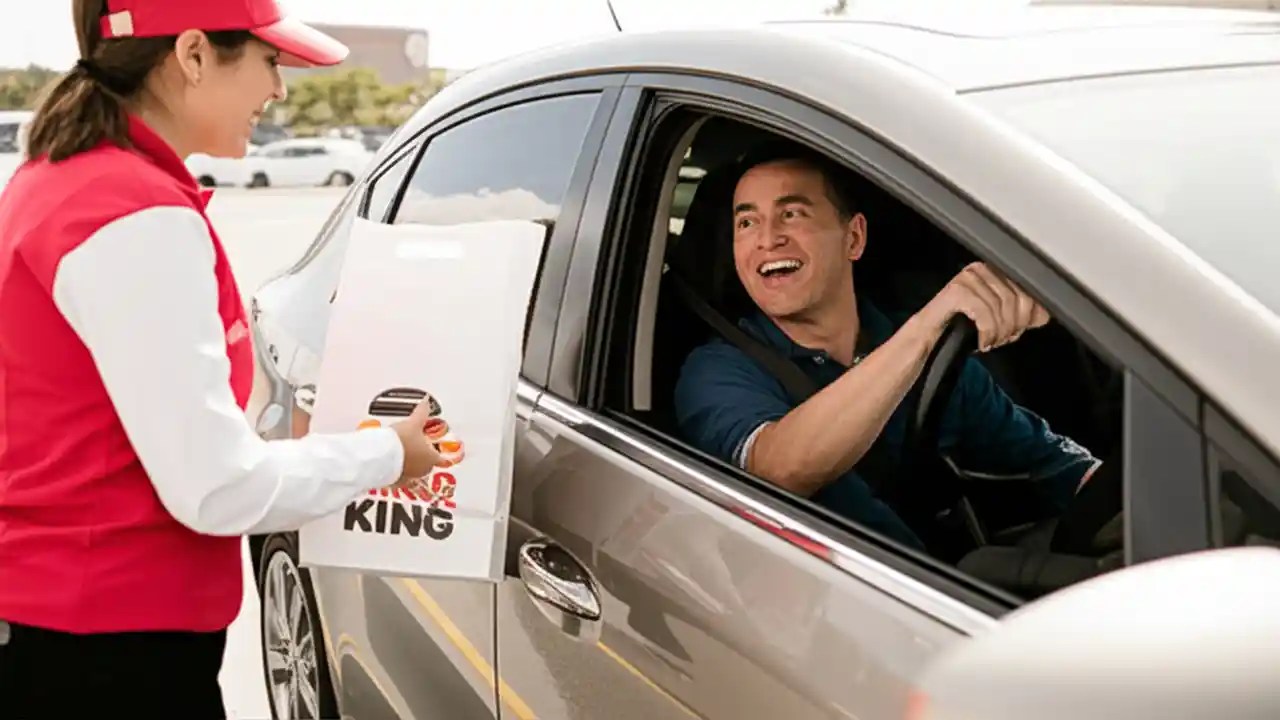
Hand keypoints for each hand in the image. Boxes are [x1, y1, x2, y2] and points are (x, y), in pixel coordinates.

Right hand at [389, 398, 447, 481]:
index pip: (440, 458)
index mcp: (431, 458)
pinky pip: (397, 476)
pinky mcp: (393, 482)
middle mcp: (422, 471)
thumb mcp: (412, 423)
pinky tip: (387, 461)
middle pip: (425, 464)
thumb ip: (421, 413)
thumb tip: (427, 400)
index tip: (433, 449)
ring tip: (397, 451)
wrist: (379, 457)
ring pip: (411, 471)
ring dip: (407, 462)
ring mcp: (408, 478)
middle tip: (412, 445)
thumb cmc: (401, 441)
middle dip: (420, 455)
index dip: (436, 452)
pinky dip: (394, 469)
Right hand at [917, 262, 1049, 351]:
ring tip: (989, 341)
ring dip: (998, 333)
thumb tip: (1045, 313)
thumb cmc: (961, 328)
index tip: (1014, 332)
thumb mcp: (999, 320)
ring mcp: (968, 277)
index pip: (1029, 290)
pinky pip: (986, 314)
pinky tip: (981, 342)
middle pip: (1019, 299)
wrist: (929, 340)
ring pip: (1003, 308)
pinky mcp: (957, 290)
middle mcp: (982, 268)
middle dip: (1012, 326)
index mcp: (995, 270)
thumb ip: (1022, 314)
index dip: (1026, 317)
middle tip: (1000, 339)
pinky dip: (986, 333)